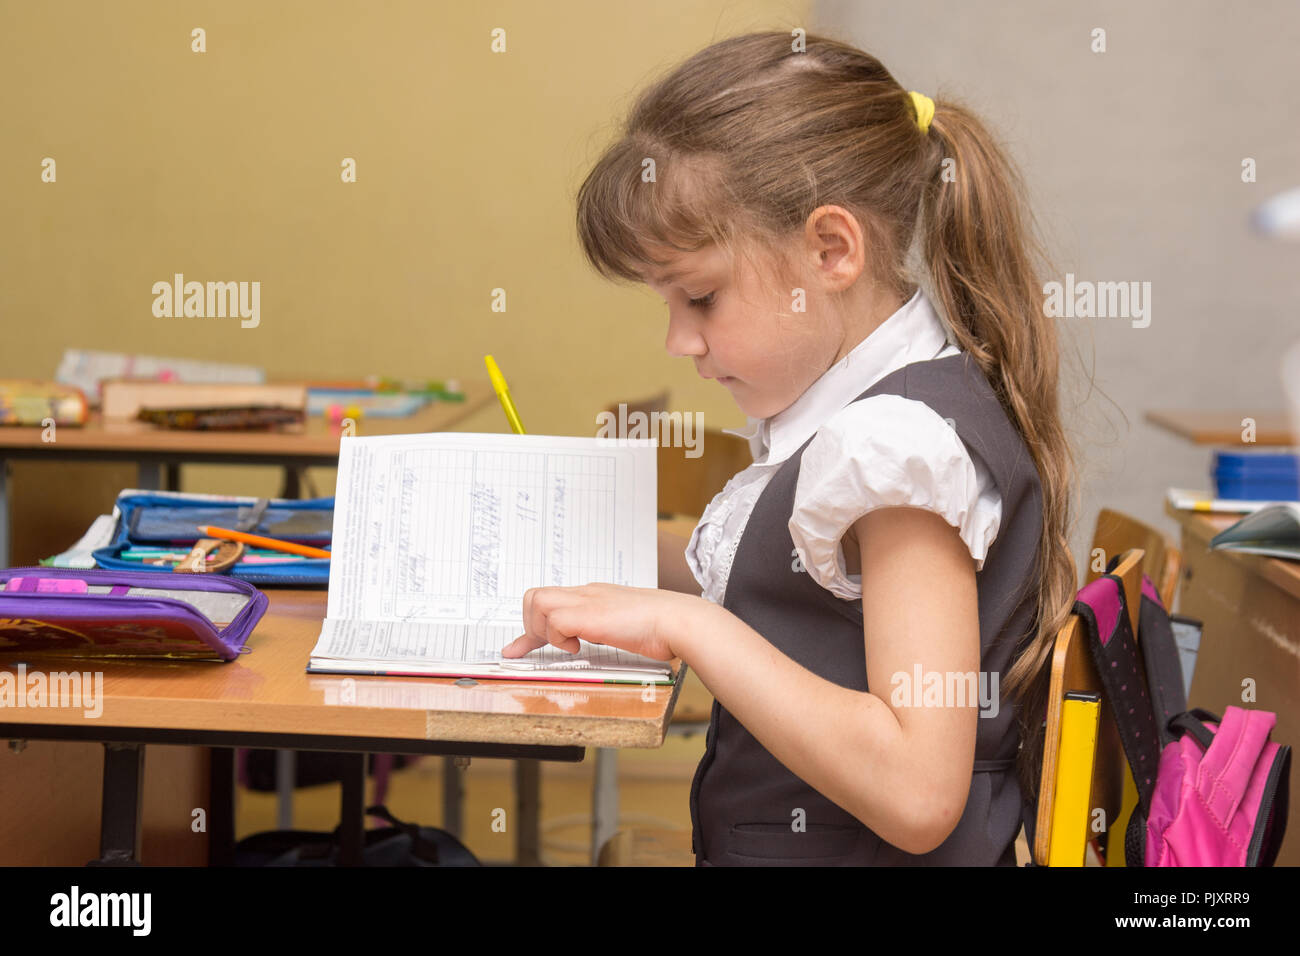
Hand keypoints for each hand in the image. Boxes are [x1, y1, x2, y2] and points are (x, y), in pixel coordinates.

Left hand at [500, 583, 702, 661]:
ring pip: (537, 601)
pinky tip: (580, 647)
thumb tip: (588, 642)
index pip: (550, 600)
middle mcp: (587, 594)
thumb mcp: (623, 627)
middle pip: (534, 595)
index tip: (519, 649)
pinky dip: (560, 638)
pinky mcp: (591, 614)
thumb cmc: (662, 627)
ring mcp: (588, 601)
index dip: (531, 626)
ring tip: (568, 646)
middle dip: (530, 627)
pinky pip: (555, 620)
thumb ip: (604, 630)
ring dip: (543, 631)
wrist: (680, 620)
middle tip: (544, 649)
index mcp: (594, 596)